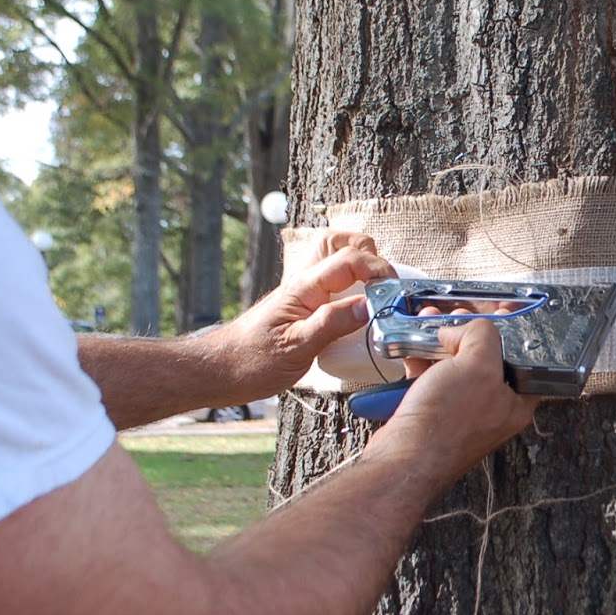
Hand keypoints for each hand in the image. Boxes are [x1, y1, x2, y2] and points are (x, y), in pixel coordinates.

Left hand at [210, 232, 395, 399]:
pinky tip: (359, 312)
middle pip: (340, 243)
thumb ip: (333, 323)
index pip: (349, 259)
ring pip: (336, 260)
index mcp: (304, 288)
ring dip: (360, 268)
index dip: (379, 269)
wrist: (221, 371)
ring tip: (376, 293)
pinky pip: (333, 285)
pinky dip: (351, 288)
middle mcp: (304, 283)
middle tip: (385, 284)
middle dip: (370, 255)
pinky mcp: (304, 307)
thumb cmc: (251, 361)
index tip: (394, 290)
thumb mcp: (297, 347)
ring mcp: (304, 293)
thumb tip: (369, 306)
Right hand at [368, 319, 537, 489]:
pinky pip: (432, 376)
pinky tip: (414, 347)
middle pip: (486, 356)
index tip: (498, 311)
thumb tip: (468, 325)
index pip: (524, 357)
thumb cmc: (446, 427)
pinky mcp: (435, 411)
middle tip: (457, 318)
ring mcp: (462, 410)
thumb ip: (483, 335)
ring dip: (441, 340)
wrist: (402, 457)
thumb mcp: (478, 366)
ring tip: (429, 324)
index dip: (512, 330)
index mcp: (516, 402)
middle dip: (468, 330)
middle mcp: (492, 407)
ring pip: (456, 363)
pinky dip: (423, 358)